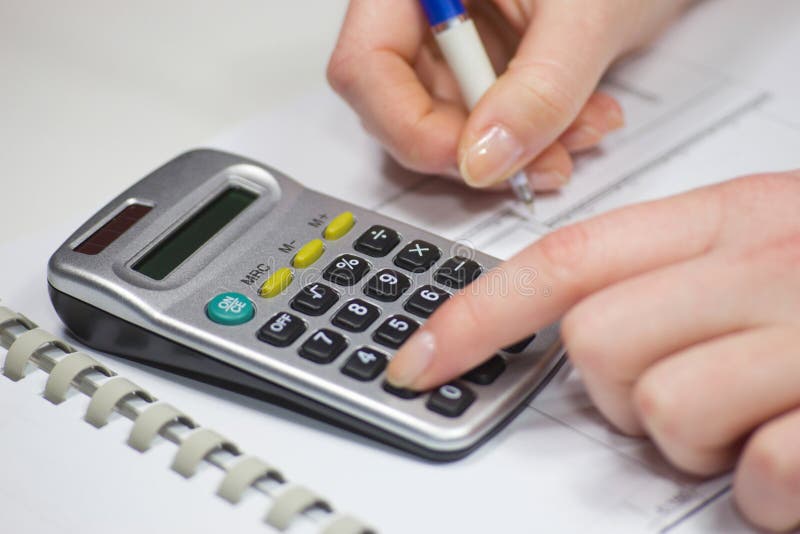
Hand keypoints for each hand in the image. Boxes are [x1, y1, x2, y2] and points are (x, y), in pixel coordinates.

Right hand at [327, 0, 688, 190]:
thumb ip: (538, 88)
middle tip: (540, 163)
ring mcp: (451, 38)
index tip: (471, 160)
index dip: (407, 125)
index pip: (366, 63)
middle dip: (477, 148)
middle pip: (402, 104)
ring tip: (582, 132)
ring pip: (449, 124)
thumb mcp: (588, 12)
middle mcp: (422, 7)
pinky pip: (487, 121)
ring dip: (516, 150)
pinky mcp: (483, 61)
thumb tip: (484, 162)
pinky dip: (533, 137)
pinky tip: (579, 121)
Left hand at [387, 171, 799, 530]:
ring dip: (700, 439)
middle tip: (694, 386)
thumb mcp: (770, 246)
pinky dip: (772, 486)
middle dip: (625, 390)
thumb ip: (669, 274)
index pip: (564, 261)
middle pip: (597, 346)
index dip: (478, 315)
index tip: (422, 360)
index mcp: (735, 217)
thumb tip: (567, 326)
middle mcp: (770, 264)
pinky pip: (758, 473)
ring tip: (763, 415)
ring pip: (663, 412)